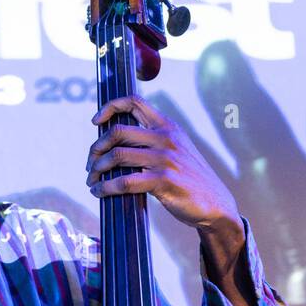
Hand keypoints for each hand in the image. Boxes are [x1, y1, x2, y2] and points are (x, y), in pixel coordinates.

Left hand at [86, 93, 246, 277]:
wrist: (215, 204)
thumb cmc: (189, 179)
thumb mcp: (175, 150)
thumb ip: (152, 141)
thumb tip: (116, 143)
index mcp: (167, 126)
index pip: (134, 101)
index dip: (109, 107)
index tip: (95, 121)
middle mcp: (165, 137)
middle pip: (117, 131)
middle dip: (96, 148)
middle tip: (90, 164)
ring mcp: (164, 158)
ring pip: (117, 155)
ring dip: (97, 169)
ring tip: (92, 180)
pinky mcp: (163, 181)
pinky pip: (124, 181)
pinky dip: (106, 187)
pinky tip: (99, 192)